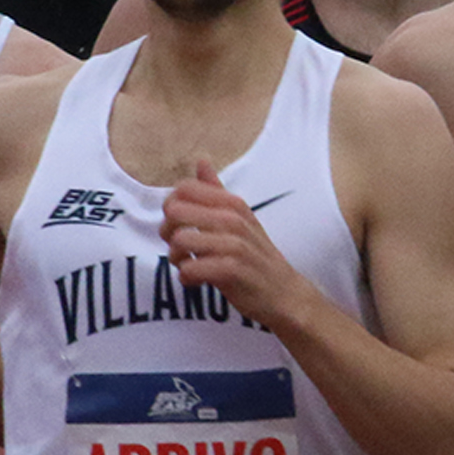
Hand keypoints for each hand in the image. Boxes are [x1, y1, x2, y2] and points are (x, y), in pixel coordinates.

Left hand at [158, 159, 306, 325]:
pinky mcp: (232, 270)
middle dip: (168, 232)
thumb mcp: (240, 219)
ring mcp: (234, 244)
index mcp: (232, 203)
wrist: (285, 294)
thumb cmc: (255, 256)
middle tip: (181, 249)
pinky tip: (197, 281)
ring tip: (188, 266)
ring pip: (180, 240)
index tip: (181, 226)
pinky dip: (187, 277)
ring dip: (176, 258)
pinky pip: (190, 268)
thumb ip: (215, 191)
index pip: (184, 188)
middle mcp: (233, 219)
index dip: (172, 207)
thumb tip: (201, 160)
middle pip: (175, 211)